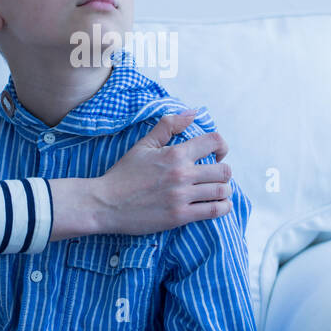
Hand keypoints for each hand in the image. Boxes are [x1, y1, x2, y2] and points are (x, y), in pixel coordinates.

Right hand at [50, 111, 232, 237]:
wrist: (105, 203)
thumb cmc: (123, 174)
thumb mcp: (143, 145)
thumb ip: (167, 127)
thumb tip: (191, 113)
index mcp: (175, 153)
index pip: (214, 141)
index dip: (222, 146)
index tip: (218, 154)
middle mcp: (182, 173)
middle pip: (223, 171)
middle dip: (224, 173)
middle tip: (216, 177)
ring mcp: (182, 196)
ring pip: (222, 191)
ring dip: (225, 191)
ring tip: (218, 192)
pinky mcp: (180, 216)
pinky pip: (214, 211)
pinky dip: (222, 208)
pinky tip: (219, 206)